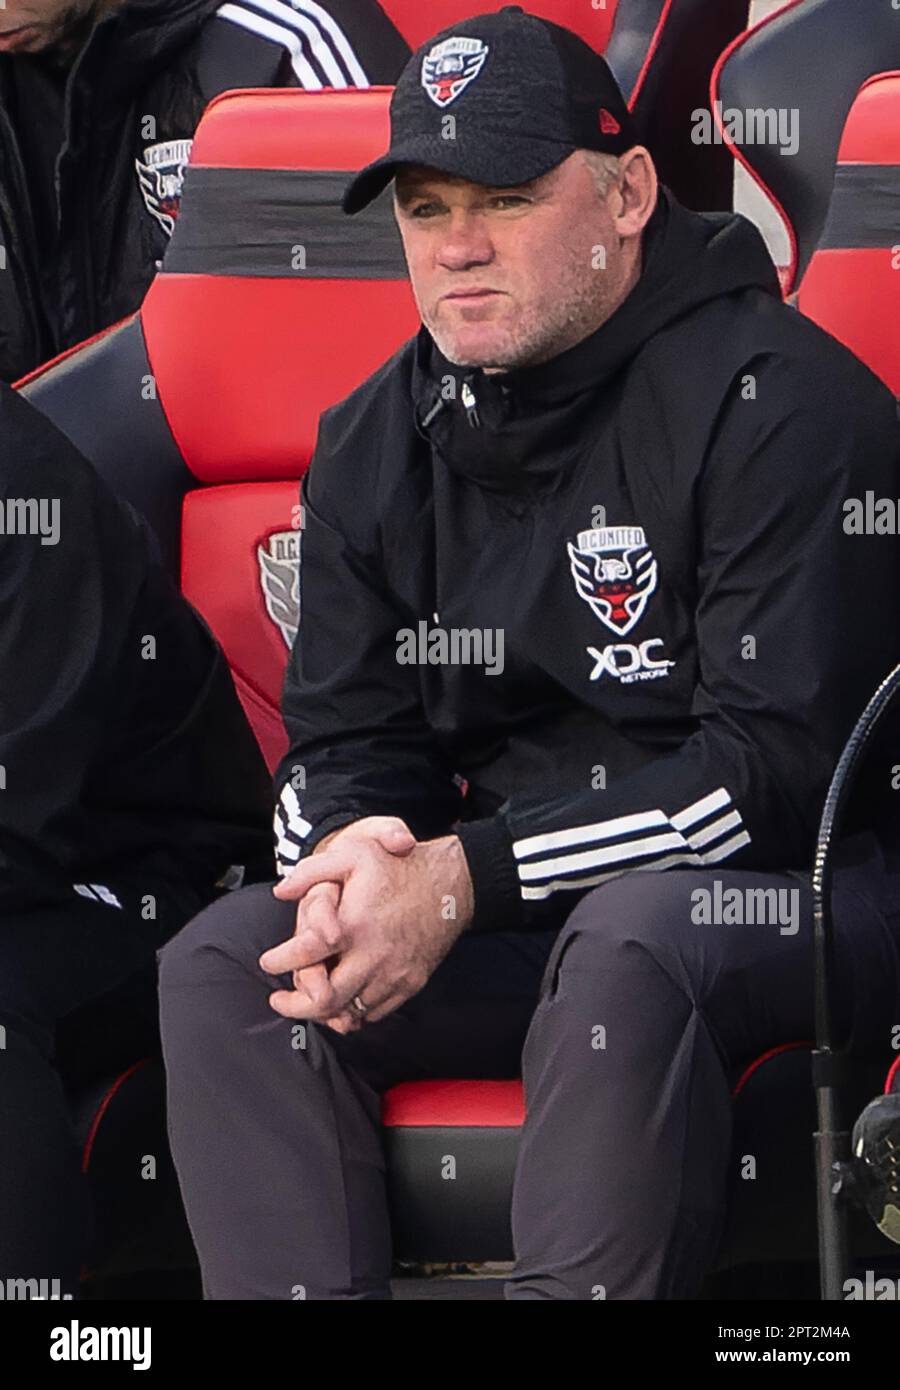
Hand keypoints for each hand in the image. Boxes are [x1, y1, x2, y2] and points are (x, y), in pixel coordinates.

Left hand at [261, 833, 473, 1024]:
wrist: (455, 884)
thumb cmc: (401, 866)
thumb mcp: (354, 853)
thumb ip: (312, 871)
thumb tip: (280, 892)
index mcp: (354, 924)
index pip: (305, 954)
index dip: (279, 961)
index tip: (267, 961)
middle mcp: (373, 955)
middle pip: (325, 998)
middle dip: (294, 1005)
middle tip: (279, 1000)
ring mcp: (394, 973)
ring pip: (350, 1010)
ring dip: (324, 1011)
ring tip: (307, 1003)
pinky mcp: (411, 983)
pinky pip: (376, 1011)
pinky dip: (355, 1012)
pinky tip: (342, 1003)